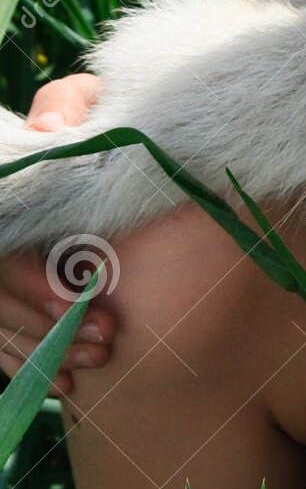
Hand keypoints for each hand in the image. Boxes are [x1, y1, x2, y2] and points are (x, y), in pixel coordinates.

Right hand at [0, 74, 114, 395]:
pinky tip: (66, 384)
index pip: (4, 255)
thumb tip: (50, 131)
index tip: (78, 298)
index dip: (32, 283)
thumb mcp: (80, 104)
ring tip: (100, 359)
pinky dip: (27, 367)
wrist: (111, 150)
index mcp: (7, 201)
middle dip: (48, 324)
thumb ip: (65, 109)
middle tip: (106, 338)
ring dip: (45, 350)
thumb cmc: (97, 123)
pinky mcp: (3, 299)